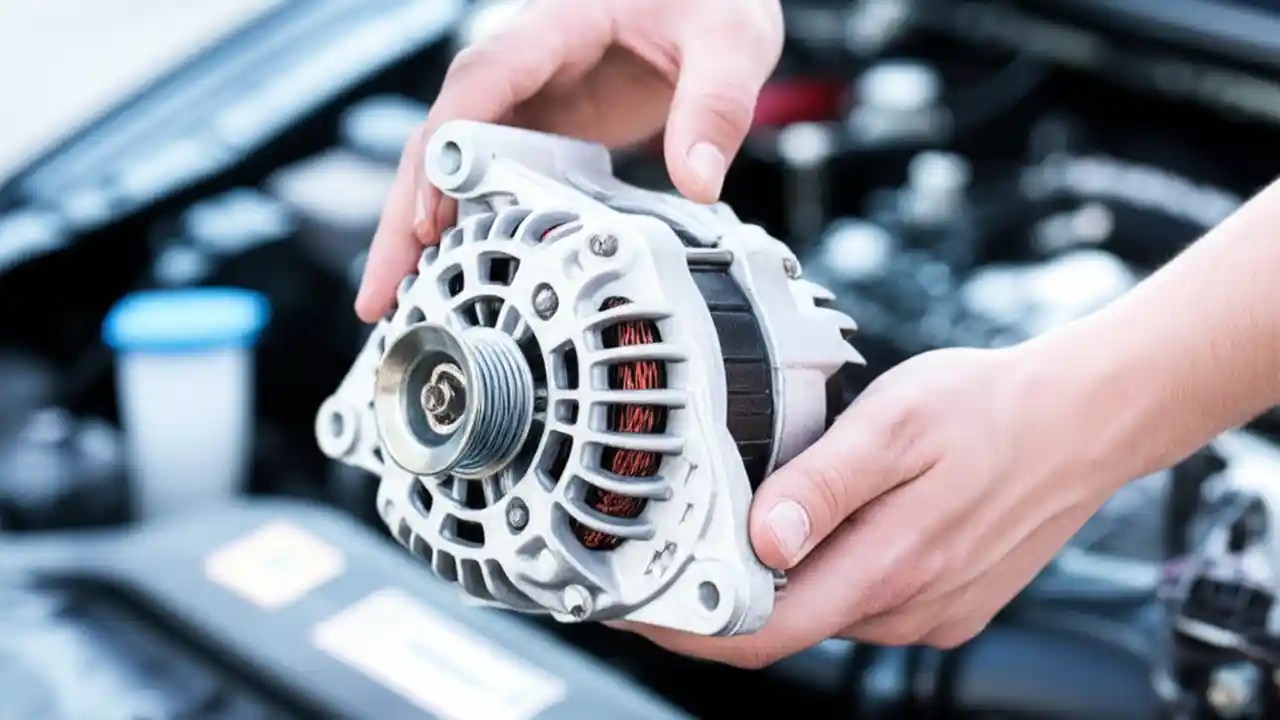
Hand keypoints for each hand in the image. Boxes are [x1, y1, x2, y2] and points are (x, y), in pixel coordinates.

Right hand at [355, 0, 784, 321]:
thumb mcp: (729, 40)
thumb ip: (714, 106)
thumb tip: (696, 179)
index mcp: (557, 26)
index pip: (482, 82)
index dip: (448, 147)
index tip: (431, 212)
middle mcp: (529, 63)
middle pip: (443, 133)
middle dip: (405, 212)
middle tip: (383, 287)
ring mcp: (533, 98)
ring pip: (457, 161)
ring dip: (423, 225)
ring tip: (400, 297)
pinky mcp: (548, 128)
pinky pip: (492, 175)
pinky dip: (468, 221)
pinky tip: (454, 270)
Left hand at [622, 345, 1127, 667]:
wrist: (1086, 417)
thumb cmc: (994, 408)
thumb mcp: (894, 422)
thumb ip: (821, 484)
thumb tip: (761, 538)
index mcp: (888, 565)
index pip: (761, 630)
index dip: (691, 627)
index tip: (644, 605)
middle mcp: (909, 605)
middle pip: (786, 625)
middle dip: (727, 596)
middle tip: (686, 546)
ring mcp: (933, 610)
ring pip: (827, 612)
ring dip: (786, 580)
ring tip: (770, 516)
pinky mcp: (951, 604)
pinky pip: (869, 604)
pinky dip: (835, 574)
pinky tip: (840, 523)